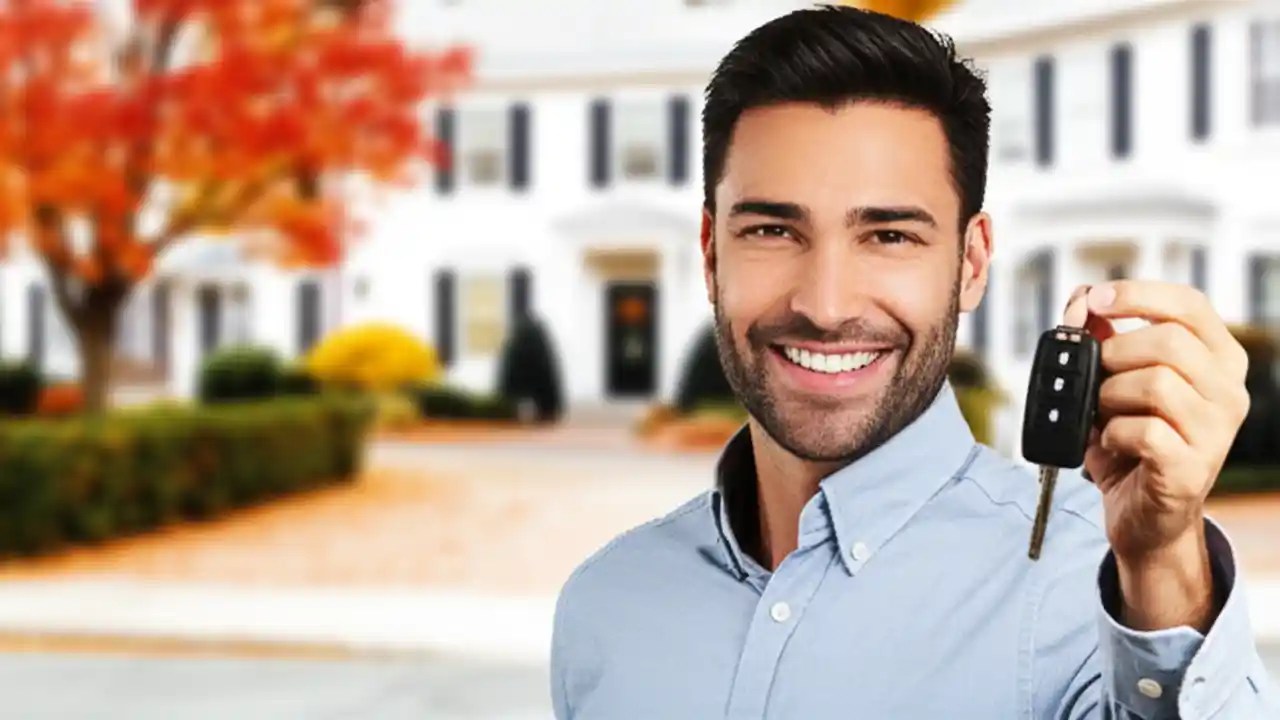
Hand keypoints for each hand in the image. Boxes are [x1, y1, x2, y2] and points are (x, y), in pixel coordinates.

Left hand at [1062, 281, 1249, 563]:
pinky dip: (1113, 433)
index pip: (1190, 305)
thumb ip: (1103, 337)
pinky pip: (1144, 430)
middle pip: (1169, 341)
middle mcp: (1228, 392)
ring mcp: (1216, 432)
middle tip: (1098, 377)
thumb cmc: (1134, 442)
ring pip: (1156, 383)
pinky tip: (1114, 442)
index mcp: (1218, 360)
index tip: (1095, 299)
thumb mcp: (1116, 381)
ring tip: (1107, 415)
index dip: (1138, 294)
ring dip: (1111, 397)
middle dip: (1115, 353)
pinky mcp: (1192, 469)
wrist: (1146, 516)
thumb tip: (1081, 299)